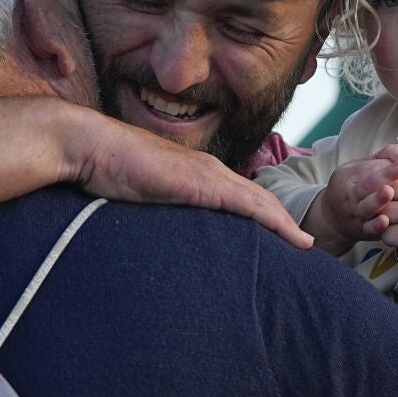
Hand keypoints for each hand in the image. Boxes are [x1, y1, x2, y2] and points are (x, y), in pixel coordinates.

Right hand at [67, 111, 312, 248]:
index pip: (242, 199)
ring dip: (286, 225)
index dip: (265, 218)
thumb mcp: (143, 197)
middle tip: (304, 249)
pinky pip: (250, 205)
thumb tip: (164, 239)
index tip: (282, 241)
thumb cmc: (108, 171)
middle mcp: (211, 171)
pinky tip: (293, 238)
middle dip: (283, 223)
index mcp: (198, 175)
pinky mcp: (203, 183)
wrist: (91, 148)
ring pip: (262, 203)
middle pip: (260, 201)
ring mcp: (209, 174)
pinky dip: (276, 222)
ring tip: (306, 247)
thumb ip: (161, 211)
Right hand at [304, 155, 397, 254]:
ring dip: (378, 200)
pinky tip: (385, 221)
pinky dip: (376, 226)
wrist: (330, 220)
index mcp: (349, 178)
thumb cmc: (349, 190)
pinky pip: (368, 229)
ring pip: (367, 207)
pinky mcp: (363, 230)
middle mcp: (352, 196)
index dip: (385, 166)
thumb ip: (371, 163)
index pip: (367, 169)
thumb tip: (395, 153)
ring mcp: (357, 214)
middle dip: (385, 176)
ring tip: (389, 191)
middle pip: (367, 185)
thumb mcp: (352, 172)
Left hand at [374, 144, 397, 257]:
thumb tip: (383, 157)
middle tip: (375, 196)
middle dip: (377, 191)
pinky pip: (384, 231)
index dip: (390, 153)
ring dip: (379, 215)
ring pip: (381, 209)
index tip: (379, 155)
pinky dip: (385, 234)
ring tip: (389, 218)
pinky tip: (395, 233)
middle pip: (386, 184)